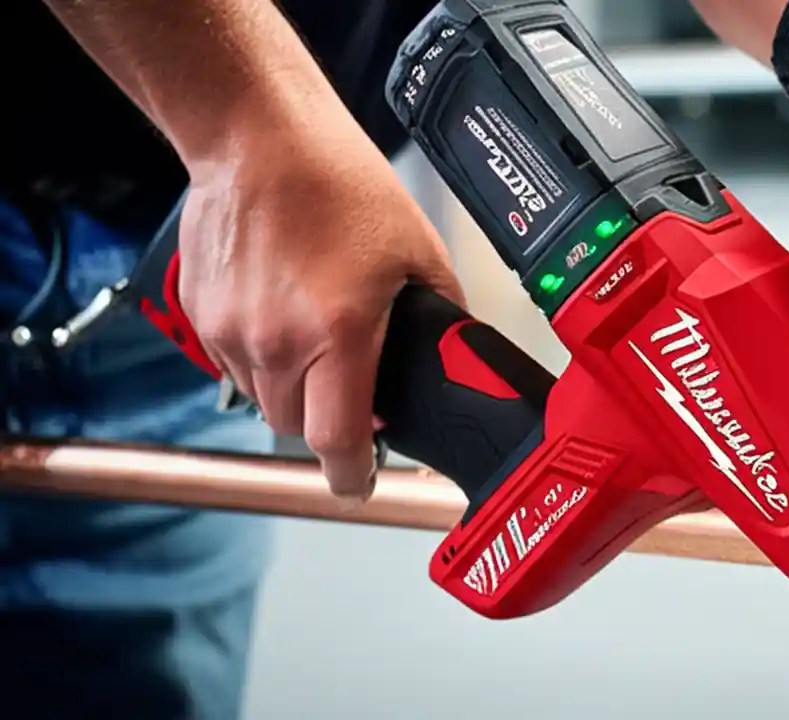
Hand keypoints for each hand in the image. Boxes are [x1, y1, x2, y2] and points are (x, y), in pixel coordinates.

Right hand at [179, 115, 463, 501]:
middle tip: (353, 392)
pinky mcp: (200, 314)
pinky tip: (283, 317)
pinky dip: (261, 361)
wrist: (259, 137)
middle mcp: (275, 341)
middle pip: (298, 428)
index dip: (354, 475)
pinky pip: (232, 367)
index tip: (363, 482)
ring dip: (294, 392)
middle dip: (328, 422)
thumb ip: (439, 316)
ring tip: (317, 340)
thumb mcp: (419, 251)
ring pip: (263, 400)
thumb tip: (453, 355)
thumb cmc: (337, 182)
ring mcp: (230, 330)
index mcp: (336, 331)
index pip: (338, 441)